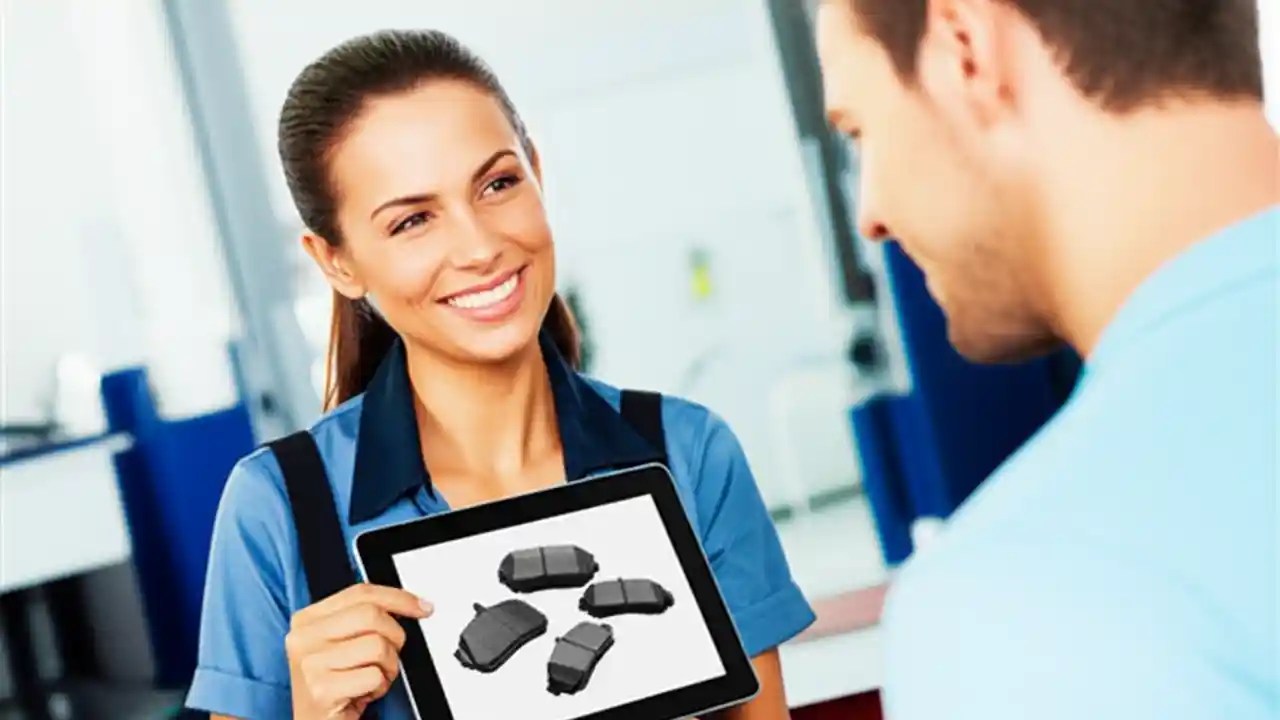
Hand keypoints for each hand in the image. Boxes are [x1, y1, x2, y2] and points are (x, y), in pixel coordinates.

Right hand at [286, 583, 432, 718]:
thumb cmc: (336, 686)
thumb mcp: (343, 644)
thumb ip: (364, 618)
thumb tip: (409, 603)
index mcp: (307, 620)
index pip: (361, 593)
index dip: (398, 597)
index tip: (422, 606)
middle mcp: (303, 638)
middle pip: (372, 615)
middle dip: (394, 636)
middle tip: (388, 656)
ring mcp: (310, 664)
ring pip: (377, 645)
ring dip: (388, 667)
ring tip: (371, 678)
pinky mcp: (322, 690)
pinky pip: (374, 675)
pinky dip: (380, 686)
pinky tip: (365, 693)